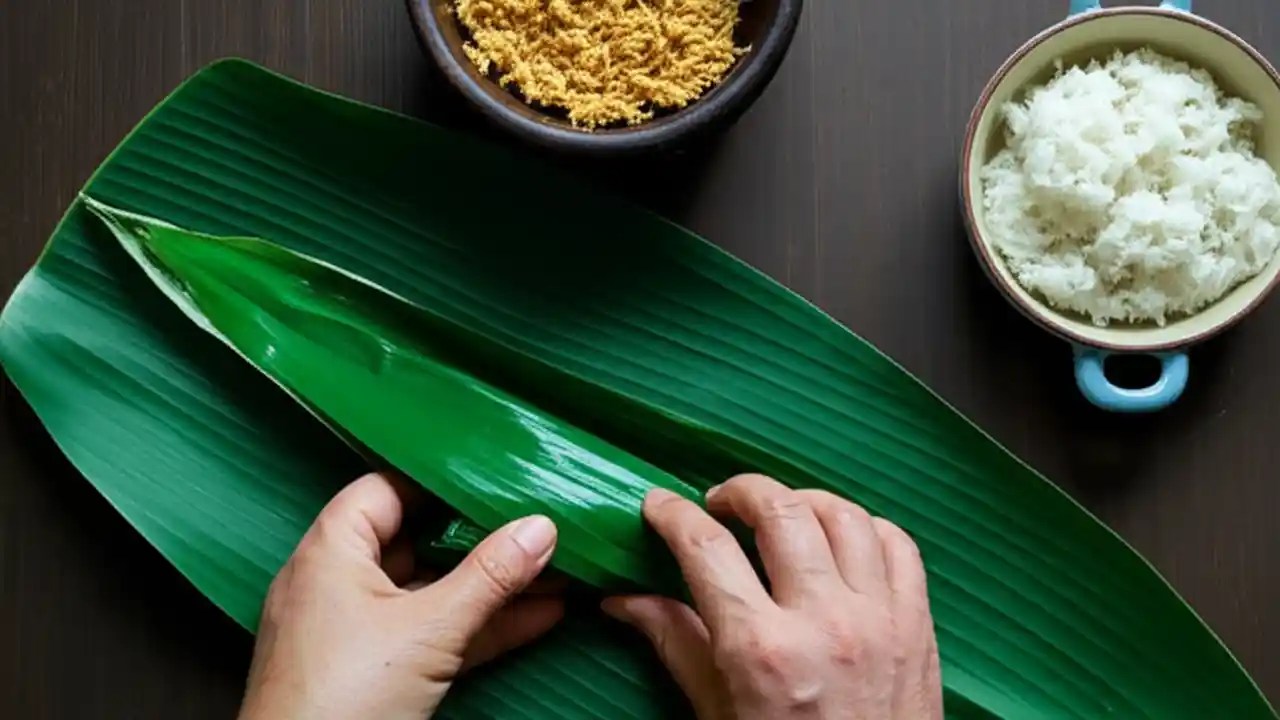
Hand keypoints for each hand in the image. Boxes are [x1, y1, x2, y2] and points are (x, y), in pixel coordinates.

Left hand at [237, 473, 562, 719]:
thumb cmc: (339, 701)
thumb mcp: (430, 629)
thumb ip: (489, 577)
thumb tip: (539, 529)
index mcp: (330, 552)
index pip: (385, 490)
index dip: (439, 482)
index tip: (494, 477)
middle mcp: (334, 583)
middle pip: (416, 542)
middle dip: (481, 540)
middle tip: (535, 525)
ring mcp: (352, 630)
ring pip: (430, 593)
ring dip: (490, 588)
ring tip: (553, 572)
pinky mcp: (371, 672)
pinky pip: (430, 634)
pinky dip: (476, 627)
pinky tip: (535, 618)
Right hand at [603, 474, 942, 718]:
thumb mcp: (719, 714)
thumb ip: (677, 644)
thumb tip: (623, 599)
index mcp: (762, 650)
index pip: (706, 547)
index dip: (673, 513)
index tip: (660, 504)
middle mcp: (823, 622)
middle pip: (780, 511)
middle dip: (740, 491)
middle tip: (719, 504)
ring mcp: (880, 618)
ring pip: (843, 515)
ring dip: (802, 501)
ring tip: (778, 514)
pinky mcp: (917, 624)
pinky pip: (899, 544)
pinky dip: (866, 526)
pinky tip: (839, 538)